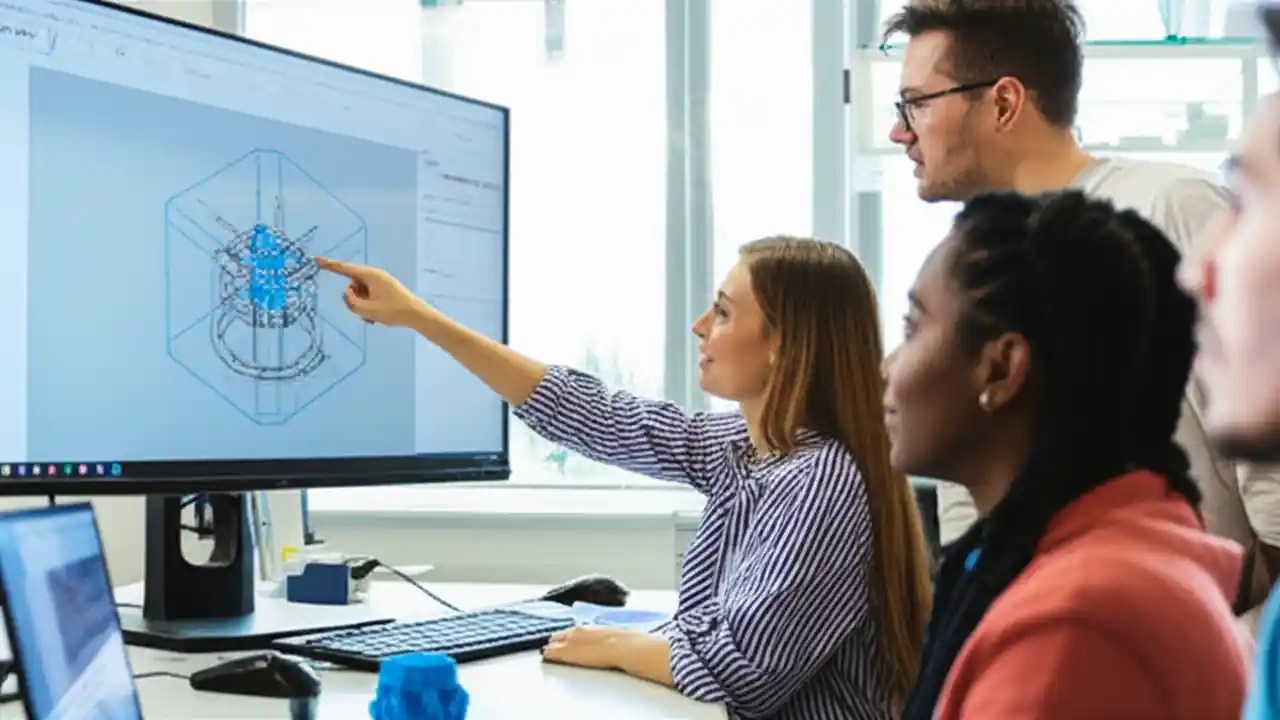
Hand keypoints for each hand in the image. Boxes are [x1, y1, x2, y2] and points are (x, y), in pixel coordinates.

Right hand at [315, 257, 429, 327]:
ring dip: (362, 306)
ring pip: (359, 293)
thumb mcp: (368, 310)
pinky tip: (377, 317)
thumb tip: (346, 293)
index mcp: (370, 275)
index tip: (316, 260)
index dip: (329, 265)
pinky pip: (367, 297)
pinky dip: (368, 307)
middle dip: (354, 300)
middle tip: (367, 313)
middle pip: (352, 285)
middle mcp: (374, 275)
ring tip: (375, 317)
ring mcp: (379, 282)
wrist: (417, 315)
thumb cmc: (394, 311)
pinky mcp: (383, 289)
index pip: (344, 268)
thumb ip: (351, 302)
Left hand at [542, 626, 673, 685]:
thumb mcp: (620, 636)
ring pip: (557, 642)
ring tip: (546, 651)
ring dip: (552, 646)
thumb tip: (623, 642)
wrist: (625, 648)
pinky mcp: (570, 652)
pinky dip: (550, 655)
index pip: (577, 629)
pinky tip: (545, 657)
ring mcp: (574, 641)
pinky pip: (556, 653)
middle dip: (558, 639)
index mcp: (593, 627)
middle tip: (550, 643)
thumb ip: (614, 638)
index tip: (565, 636)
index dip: (571, 634)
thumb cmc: (629, 643)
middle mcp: (581, 631)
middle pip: (564, 634)